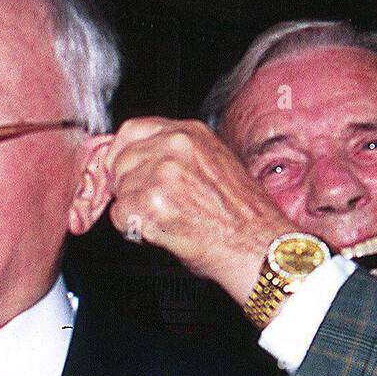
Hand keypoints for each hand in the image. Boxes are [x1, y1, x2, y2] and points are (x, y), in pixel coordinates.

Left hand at [104, 117, 288, 304]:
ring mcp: (162, 174)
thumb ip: (178, 154)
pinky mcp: (151, 204)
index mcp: (190, 133)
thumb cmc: (243, 214)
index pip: (132, 130)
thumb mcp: (215, 162)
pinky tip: (160, 231)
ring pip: (119, 190)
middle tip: (149, 204)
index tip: (122, 169)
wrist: (257, 245)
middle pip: (120, 160)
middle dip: (126, 185)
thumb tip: (142, 158)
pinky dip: (133, 229)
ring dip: (132, 209)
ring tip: (164, 219)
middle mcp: (174, 147)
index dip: (122, 153)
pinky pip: (119, 216)